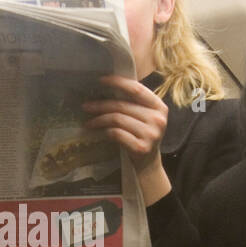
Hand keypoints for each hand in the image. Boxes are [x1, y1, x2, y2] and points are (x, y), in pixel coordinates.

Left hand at [82, 74, 171, 204]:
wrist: (148, 165)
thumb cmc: (141, 136)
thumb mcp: (144, 117)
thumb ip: (133, 103)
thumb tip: (104, 88)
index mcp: (159, 106)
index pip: (136, 89)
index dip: (117, 83)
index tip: (100, 81)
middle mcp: (158, 119)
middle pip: (122, 105)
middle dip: (100, 105)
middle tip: (85, 106)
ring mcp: (151, 134)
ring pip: (117, 119)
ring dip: (99, 120)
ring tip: (89, 122)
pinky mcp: (141, 147)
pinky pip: (116, 133)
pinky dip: (104, 131)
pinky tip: (98, 132)